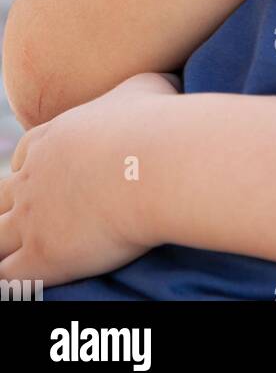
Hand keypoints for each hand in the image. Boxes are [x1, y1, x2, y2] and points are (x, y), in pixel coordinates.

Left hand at [0, 71, 180, 287]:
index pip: (25, 156)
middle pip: (2, 197)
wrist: (157, 164)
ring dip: (5, 247)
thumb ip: (140, 90)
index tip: (44, 183)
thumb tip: (162, 84)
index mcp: (53, 139)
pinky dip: (10, 282)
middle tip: (27, 223)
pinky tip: (22, 288)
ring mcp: (33, 217)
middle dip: (10, 210)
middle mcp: (34, 177)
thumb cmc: (158, 124)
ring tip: (19, 256)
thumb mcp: (147, 88)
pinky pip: (6, 276)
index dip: (31, 171)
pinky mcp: (41, 255)